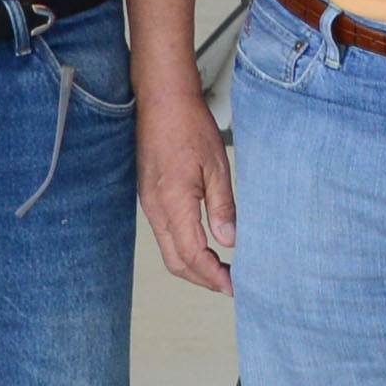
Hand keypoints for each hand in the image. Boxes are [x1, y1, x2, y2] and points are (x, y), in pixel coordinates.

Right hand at [136, 75, 238, 292]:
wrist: (162, 99)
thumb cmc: (188, 125)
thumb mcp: (216, 165)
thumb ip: (222, 206)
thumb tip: (230, 241)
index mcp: (172, 204)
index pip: (192, 256)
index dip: (214, 276)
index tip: (235, 286)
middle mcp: (155, 210)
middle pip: (177, 262)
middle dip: (203, 279)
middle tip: (231, 285)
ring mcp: (150, 204)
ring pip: (169, 250)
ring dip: (194, 266)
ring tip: (221, 270)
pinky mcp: (151, 196)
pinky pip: (166, 234)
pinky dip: (185, 248)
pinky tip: (204, 245)